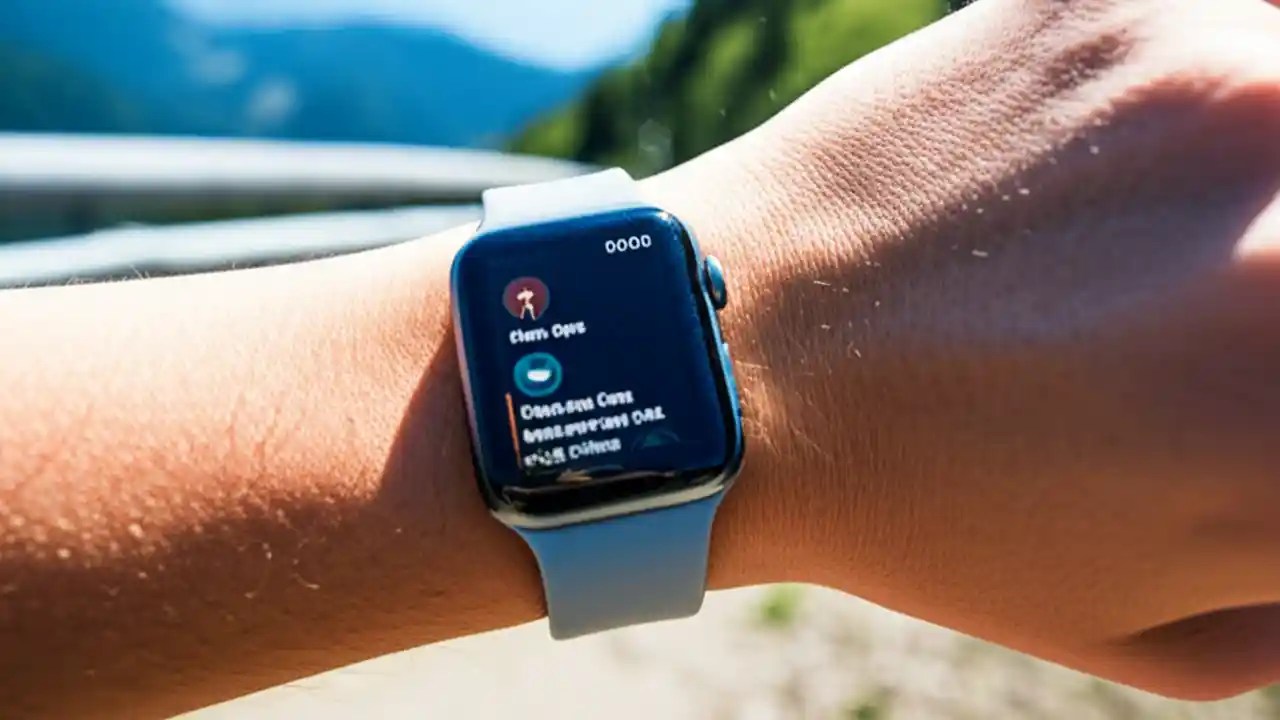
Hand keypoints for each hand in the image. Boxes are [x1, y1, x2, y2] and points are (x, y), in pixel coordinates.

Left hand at [649, 0, 1279, 698]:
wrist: (736, 354)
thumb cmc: (936, 510)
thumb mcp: (1171, 629)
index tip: (1273, 375)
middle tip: (1234, 301)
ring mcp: (1219, 83)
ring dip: (1266, 181)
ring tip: (1190, 240)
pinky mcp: (1121, 1)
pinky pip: (1244, 33)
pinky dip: (1228, 101)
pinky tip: (1152, 155)